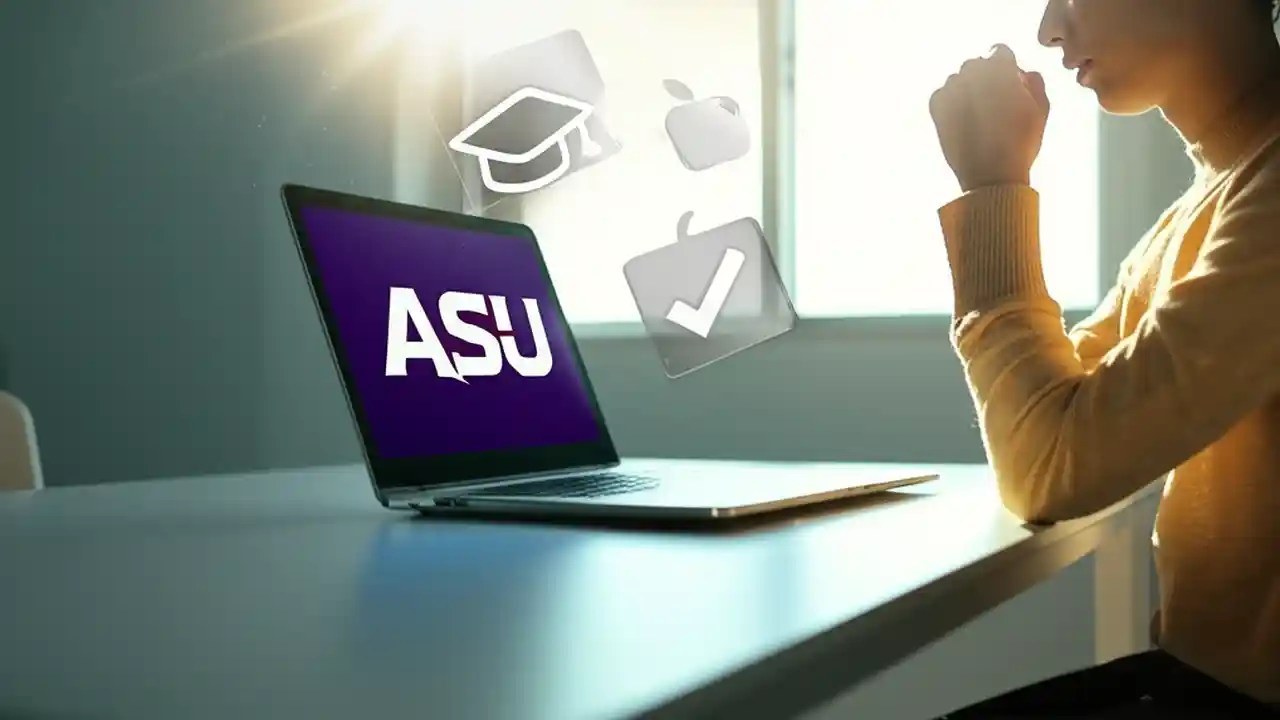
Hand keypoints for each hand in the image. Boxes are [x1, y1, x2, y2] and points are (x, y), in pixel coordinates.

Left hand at [929, 44, 1049, 192]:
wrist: (990, 175)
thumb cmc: (1020, 143)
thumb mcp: (1040, 110)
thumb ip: (1034, 82)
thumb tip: (1022, 73)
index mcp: (1000, 69)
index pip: (999, 51)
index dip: (1005, 67)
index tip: (1007, 83)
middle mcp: (972, 73)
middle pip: (976, 65)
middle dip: (984, 77)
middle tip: (992, 101)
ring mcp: (951, 89)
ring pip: (957, 79)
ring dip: (966, 89)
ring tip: (977, 114)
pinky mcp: (937, 106)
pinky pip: (941, 94)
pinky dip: (950, 102)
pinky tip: (962, 119)